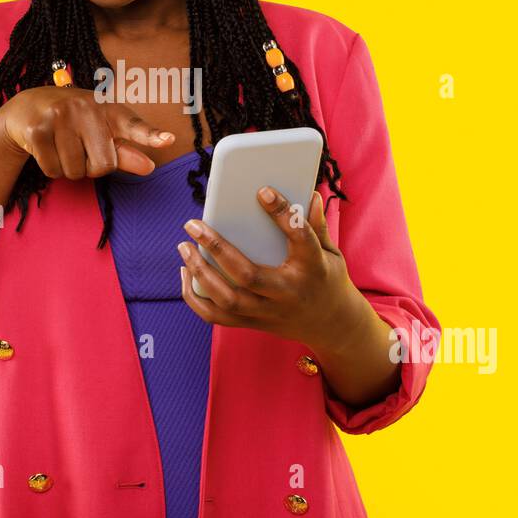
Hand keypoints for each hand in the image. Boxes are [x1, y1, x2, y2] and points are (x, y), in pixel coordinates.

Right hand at [0, 84, 173, 178]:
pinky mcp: (37, 129)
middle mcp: (86, 107)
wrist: (26, 107)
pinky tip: (46, 149)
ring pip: (76, 172)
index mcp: (107, 108)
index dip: (150, 135)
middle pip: (103, 165)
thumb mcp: (100, 132)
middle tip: (79, 148)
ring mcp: (60, 116)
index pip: (133, 124)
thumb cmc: (72, 123)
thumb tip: (149, 167)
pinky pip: (54, 170)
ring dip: (69, 169)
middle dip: (91, 167)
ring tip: (61, 146)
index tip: (168, 141)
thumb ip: (124, 152)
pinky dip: (51, 168)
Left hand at [177, 186, 364, 352]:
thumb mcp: (331, 251)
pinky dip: (195, 297)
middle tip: (193, 224)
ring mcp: (269, 313)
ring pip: (227, 299)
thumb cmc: (327, 279)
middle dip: (216, 248)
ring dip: (200, 273)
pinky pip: (217, 317)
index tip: (262, 191)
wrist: (333, 326)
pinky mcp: (254, 324)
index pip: (299, 237)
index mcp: (312, 268)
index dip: (281, 214)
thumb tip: (311, 193)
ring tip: (184, 247)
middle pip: (247, 275)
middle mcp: (287, 293)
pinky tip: (185, 273)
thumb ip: (317, 225)